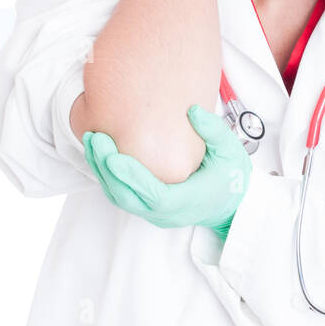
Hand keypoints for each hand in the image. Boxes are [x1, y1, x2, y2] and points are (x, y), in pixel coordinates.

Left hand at [83, 104, 251, 241]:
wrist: (232, 205)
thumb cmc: (232, 178)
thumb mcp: (229, 151)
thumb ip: (213, 131)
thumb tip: (193, 111)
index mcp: (186, 201)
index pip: (152, 194)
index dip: (130, 177)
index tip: (112, 157)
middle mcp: (166, 213)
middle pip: (126, 197)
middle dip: (106, 168)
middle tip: (95, 138)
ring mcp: (155, 214)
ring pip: (119, 198)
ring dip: (102, 172)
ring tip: (91, 142)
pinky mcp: (148, 209)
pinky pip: (122, 196)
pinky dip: (108, 177)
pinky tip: (100, 154)